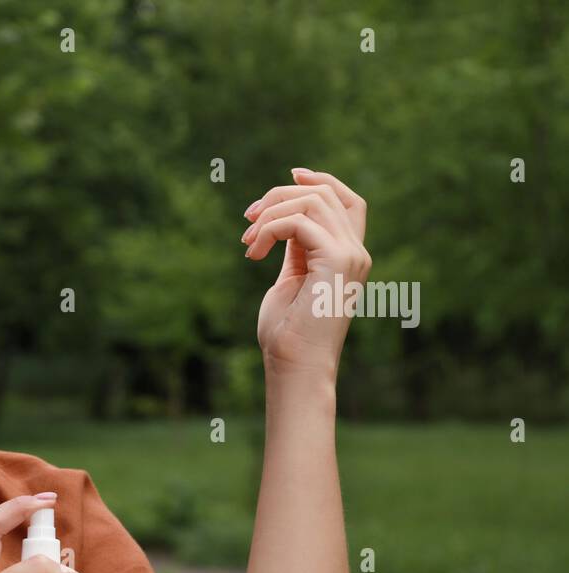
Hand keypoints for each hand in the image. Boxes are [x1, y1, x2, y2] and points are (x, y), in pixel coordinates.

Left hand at [242, 168, 371, 379]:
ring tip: (249, 242)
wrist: (294, 365)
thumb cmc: (287, 333)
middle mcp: (356, 251)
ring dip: (271, 212)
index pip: (347, 200)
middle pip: (323, 194)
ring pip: (312, 201)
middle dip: (280, 196)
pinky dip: (270, 229)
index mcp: (347, 255)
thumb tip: (282, 221)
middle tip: (248, 220)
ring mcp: (351, 255)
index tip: (291, 174)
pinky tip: (253, 252)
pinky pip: (298, 222)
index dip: (321, 180)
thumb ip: (293, 248)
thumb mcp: (290, 279)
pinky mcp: (337, 260)